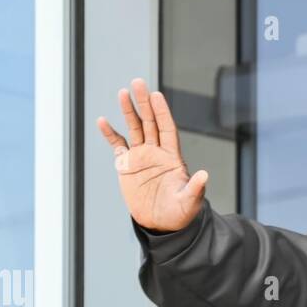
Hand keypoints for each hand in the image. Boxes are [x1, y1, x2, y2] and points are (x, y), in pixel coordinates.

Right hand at [95, 77, 207, 231]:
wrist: (161, 224)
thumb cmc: (179, 213)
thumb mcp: (189, 202)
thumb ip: (195, 188)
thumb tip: (204, 175)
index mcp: (172, 157)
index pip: (167, 129)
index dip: (162, 112)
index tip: (156, 95)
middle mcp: (156, 152)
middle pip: (149, 122)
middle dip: (144, 103)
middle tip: (138, 82)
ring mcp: (141, 157)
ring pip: (134, 129)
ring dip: (128, 111)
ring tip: (123, 93)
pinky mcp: (127, 166)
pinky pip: (117, 146)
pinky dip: (110, 134)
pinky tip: (102, 121)